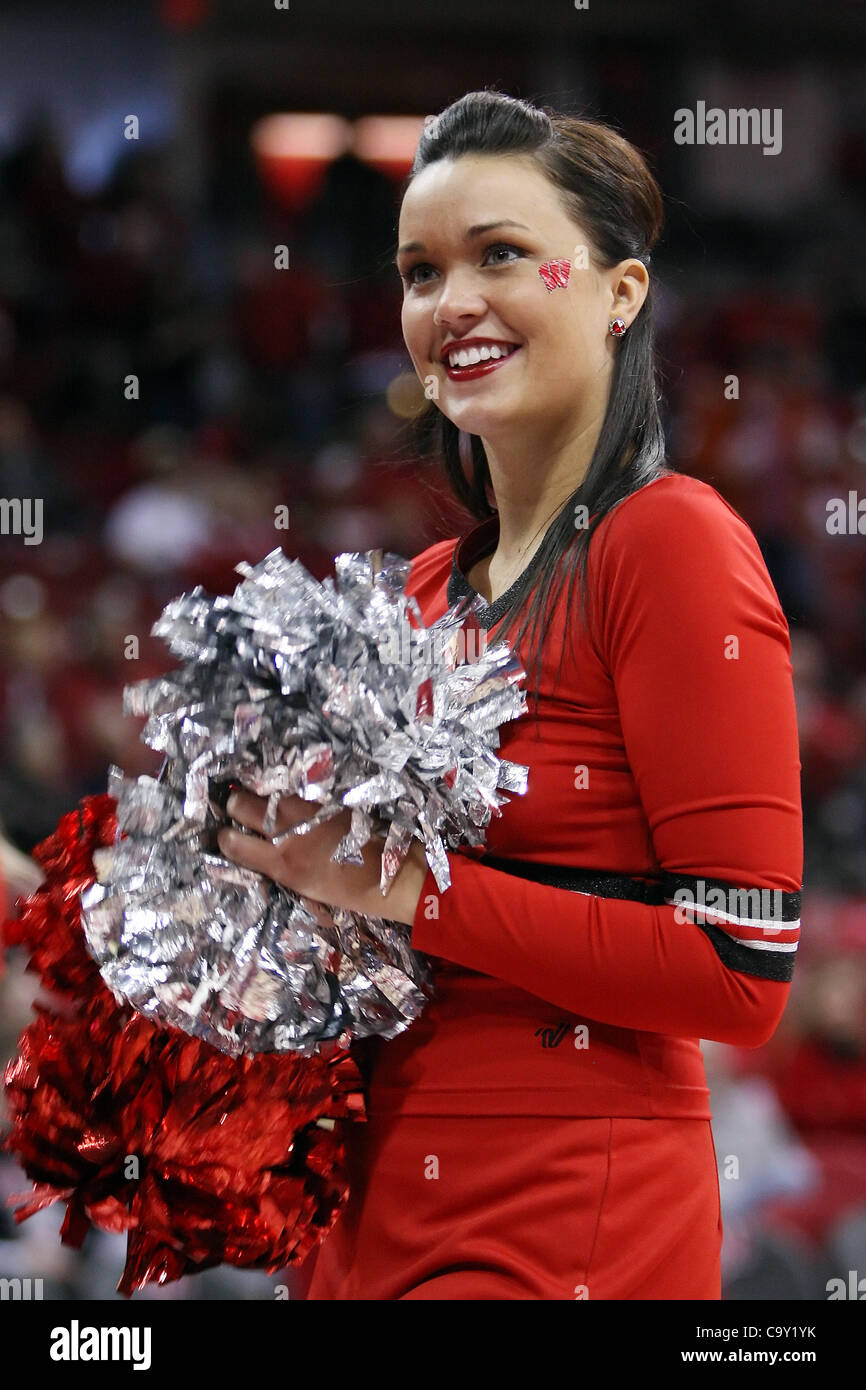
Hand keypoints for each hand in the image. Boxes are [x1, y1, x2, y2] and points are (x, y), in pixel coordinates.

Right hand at [217, 790, 429, 926]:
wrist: (396, 876)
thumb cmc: (351, 893)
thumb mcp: (304, 889)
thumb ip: (277, 866)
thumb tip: (255, 850)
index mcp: (283, 863)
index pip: (232, 842)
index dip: (223, 837)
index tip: (225, 835)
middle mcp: (290, 832)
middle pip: (242, 804)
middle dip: (234, 805)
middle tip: (236, 807)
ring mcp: (309, 809)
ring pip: (267, 789)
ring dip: (259, 793)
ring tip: (258, 797)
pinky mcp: (328, 797)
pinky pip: (296, 786)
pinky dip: (286, 789)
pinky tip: (285, 792)